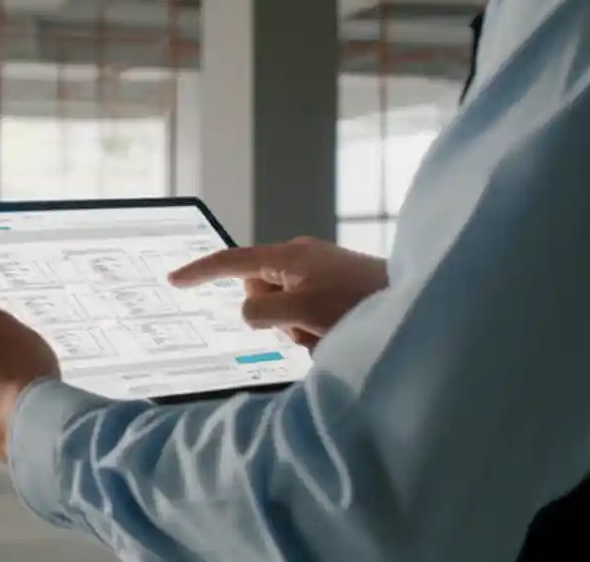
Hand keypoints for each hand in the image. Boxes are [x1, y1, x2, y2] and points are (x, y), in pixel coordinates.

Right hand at [168, 238, 386, 347]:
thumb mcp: (301, 311)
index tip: (174, 280)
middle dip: (272, 317)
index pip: (231, 262)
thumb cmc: (360, 302)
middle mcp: (300, 259)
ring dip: (297, 329)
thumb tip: (248, 313)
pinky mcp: (334, 289)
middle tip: (303, 328)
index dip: (200, 271)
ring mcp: (318, 273)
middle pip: (258, 292)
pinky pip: (305, 313)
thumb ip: (262, 311)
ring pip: (282, 309)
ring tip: (328, 332)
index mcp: (288, 255)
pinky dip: (314, 328)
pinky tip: (338, 333)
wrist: (415, 304)